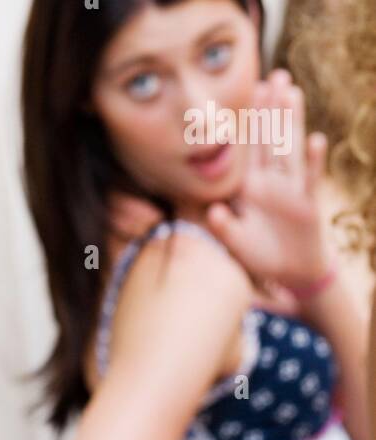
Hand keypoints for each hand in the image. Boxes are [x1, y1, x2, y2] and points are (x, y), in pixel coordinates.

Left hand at [205, 69, 332, 295]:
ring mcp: (290, 189)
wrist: (291, 273)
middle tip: (275, 75)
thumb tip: (213, 212)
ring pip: (290, 149)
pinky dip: (312, 161)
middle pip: (271, 139)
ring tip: (293, 93)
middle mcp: (270, 183)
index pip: (247, 149)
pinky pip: (309, 179)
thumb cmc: (261, 256)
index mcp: (249, 189)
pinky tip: (315, 140)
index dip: (247, 123)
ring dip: (292, 122)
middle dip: (272, 108)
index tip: (248, 92)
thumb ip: (225, 228)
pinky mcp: (308, 203)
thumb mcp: (237, 244)